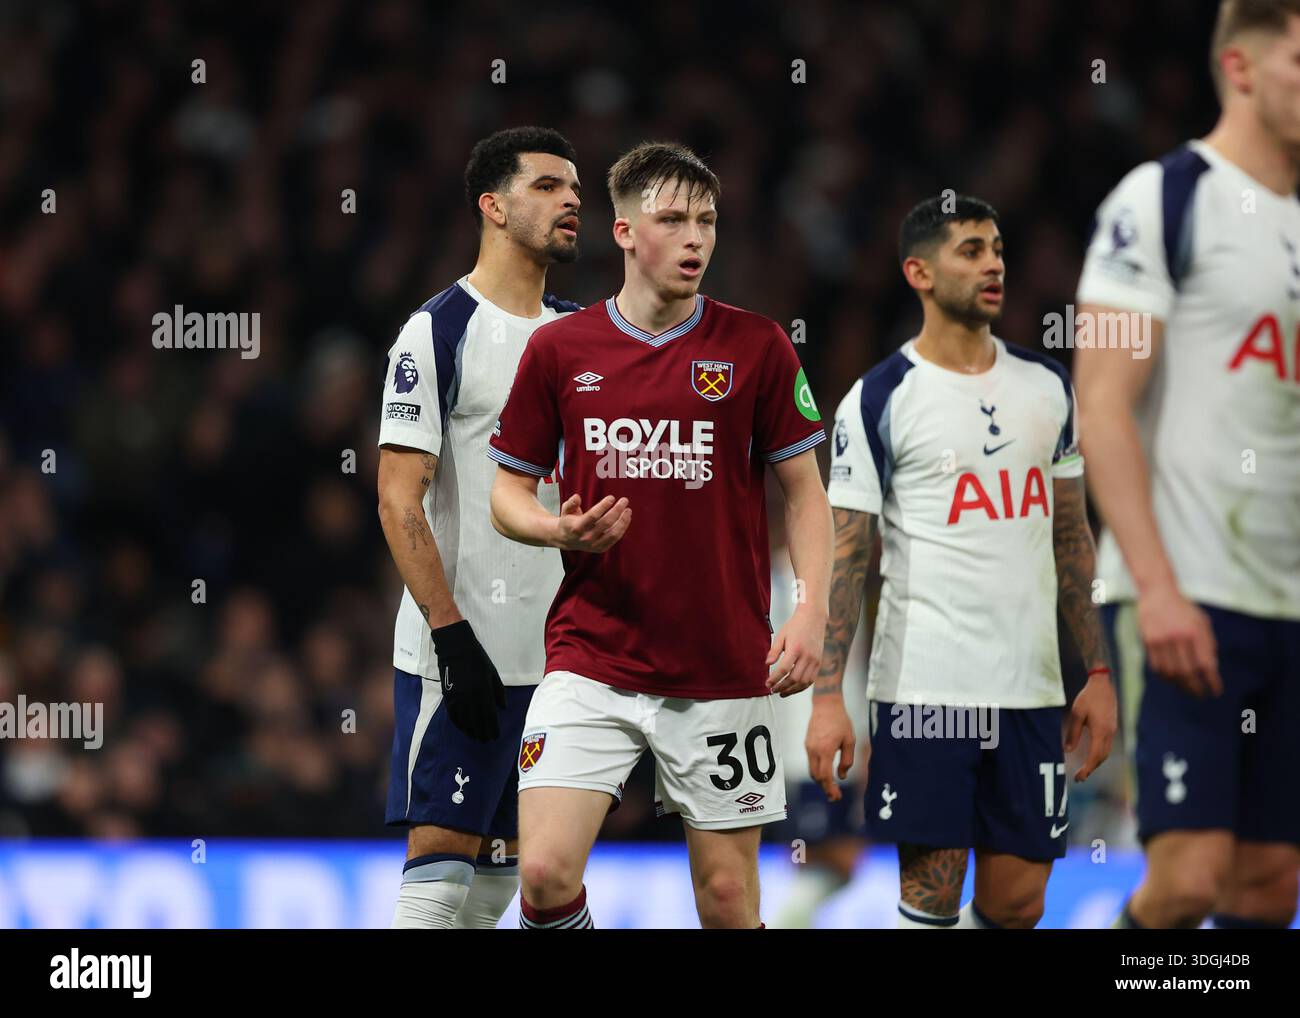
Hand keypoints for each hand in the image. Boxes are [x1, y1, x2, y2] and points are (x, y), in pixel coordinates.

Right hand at [430, 619, 506, 741]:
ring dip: (470, 731)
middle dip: (482, 733)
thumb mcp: (493, 673)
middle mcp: (471, 696)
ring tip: (475, 738)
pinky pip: (453, 714)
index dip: (492, 728)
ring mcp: (458, 697)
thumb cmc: (478, 659)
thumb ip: (499, 692)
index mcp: (484, 690)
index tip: (495, 736)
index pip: (489, 715)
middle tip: (486, 741)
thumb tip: (504, 708)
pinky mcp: (448, 695)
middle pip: (477, 721)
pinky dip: (458, 724)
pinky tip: (463, 728)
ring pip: (464, 720)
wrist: (455, 648)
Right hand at [552, 494, 631, 551]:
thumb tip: (577, 497)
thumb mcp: (565, 510)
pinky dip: (622, 529)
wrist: (566, 540)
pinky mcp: (601, 548)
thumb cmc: (568, 522)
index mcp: (577, 527)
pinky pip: (615, 539)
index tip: (611, 498)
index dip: (603, 506)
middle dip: (617, 510)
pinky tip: (626, 519)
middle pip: (606, 523)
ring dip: (623, 521)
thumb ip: (571, 503)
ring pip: (613, 533)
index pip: (593, 515)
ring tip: (628, 510)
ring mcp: (594, 545)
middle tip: (624, 500)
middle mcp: (586, 537)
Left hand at [765, 605, 825, 696]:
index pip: (783, 669)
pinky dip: (802, 686)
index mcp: (795, 648)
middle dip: (782, 687)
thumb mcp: (781, 635)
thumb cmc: (796, 625)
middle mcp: (807, 656)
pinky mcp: (819, 662)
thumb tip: (767, 664)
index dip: (774, 679)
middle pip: (794, 678)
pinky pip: (811, 679)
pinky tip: (794, 688)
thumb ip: (774, 651)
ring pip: (804, 682)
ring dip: (792, 690)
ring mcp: (815, 660)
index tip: (767, 684)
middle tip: (773, 690)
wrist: (813, 617)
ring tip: (782, 692)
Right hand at [806, 696, 856, 801]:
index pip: (825, 776)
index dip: (830, 789)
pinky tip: (827, 771)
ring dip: (821, 780)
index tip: (836, 797)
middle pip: (816, 776)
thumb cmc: (840, 721)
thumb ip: (847, 760)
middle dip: (825, 788)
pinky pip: (811, 762)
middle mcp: (814, 750)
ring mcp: (808, 747)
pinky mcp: (807, 744)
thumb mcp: (850, 741)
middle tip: (835, 795)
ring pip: (812, 770)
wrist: (825, 704)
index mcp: (825, 750)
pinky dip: (818, 770)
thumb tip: (841, 776)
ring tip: (832, 786)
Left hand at [1065, 671, 1116, 781]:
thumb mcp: (1076, 714)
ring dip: (1096, 763)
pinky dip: (1099, 754)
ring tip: (1084, 770)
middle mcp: (1109, 733)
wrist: (1102, 684)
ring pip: (1106, 752)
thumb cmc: (1087, 697)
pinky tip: (1091, 757)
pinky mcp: (1112, 727)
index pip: (1095, 756)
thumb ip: (1073, 733)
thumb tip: (1068, 750)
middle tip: (1079, 778)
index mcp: (1101, 731)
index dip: (1087, 769)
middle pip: (1102, 757)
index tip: (1078, 777)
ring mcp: (1112, 730)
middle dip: (1091, 769)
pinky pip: (1107, 745)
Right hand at [1136, 582, 1220, 696]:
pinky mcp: (1148, 641)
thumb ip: (1208, 643)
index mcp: (1195, 631)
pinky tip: (1171, 679)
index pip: (1206, 663)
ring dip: (1180, 684)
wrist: (1157, 592)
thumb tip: (1211, 668)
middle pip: (1187, 671)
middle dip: (1196, 687)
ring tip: (1186, 689)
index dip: (1212, 681)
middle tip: (1200, 695)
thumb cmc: (1183, 608)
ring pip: (1171, 671)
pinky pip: (1156, 666)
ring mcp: (1161, 639)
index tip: (1216, 691)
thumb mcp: (1202, 621)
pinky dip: (1165, 676)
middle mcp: (1178, 637)